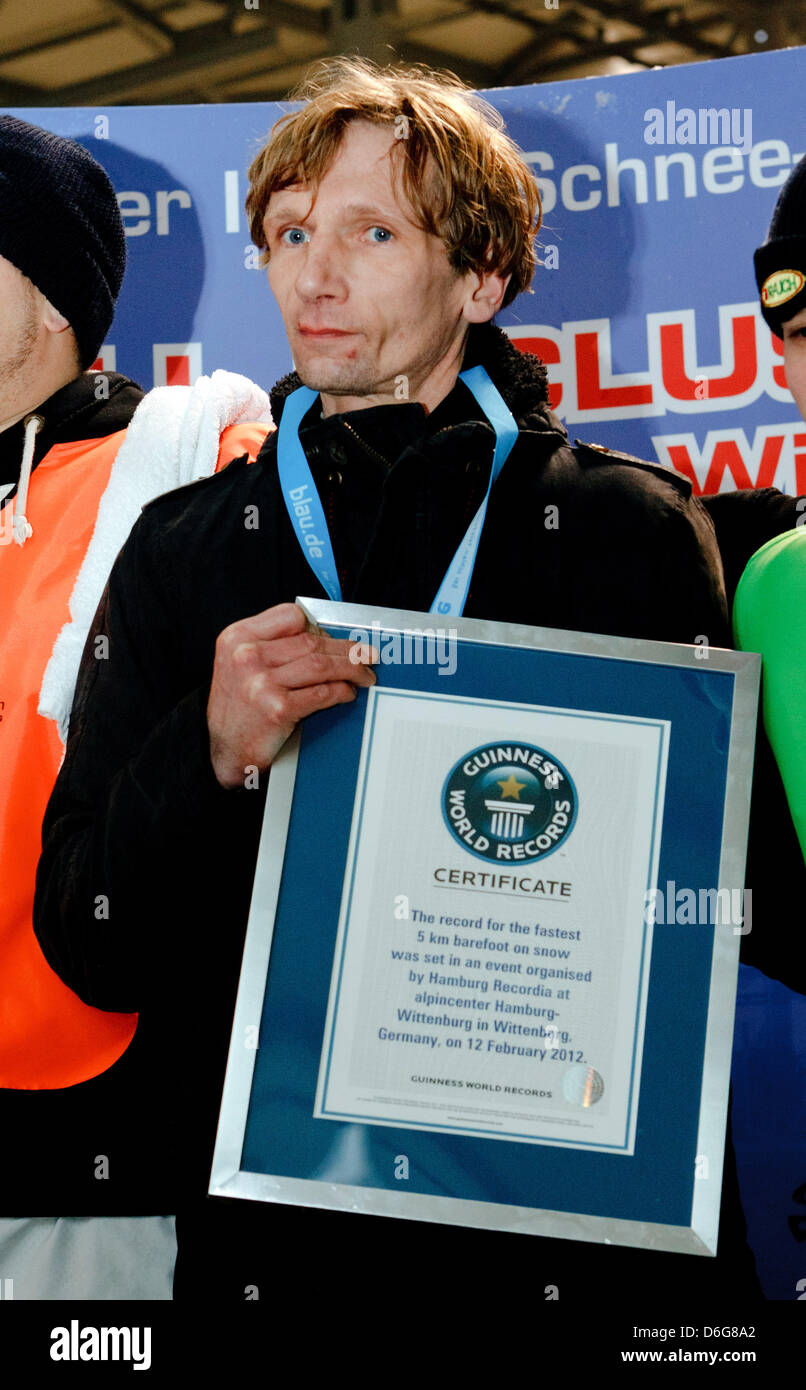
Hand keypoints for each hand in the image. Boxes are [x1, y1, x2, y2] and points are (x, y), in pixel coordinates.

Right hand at [207, 602, 375, 787]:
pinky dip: (342, 691)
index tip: (334, 638)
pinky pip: (323, 692)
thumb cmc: (238, 709)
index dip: (319, 627)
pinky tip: (347, 694)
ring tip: (364, 674)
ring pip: (322, 664)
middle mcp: (247, 656)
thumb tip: (323, 637)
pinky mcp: (278, 708)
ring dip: (352, 668)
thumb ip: (272, 645)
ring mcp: (261, 683)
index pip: (291, 616)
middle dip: (347, 649)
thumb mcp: (240, 664)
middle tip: (366, 655)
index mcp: (237, 638)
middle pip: (312, 640)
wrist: (224, 752)